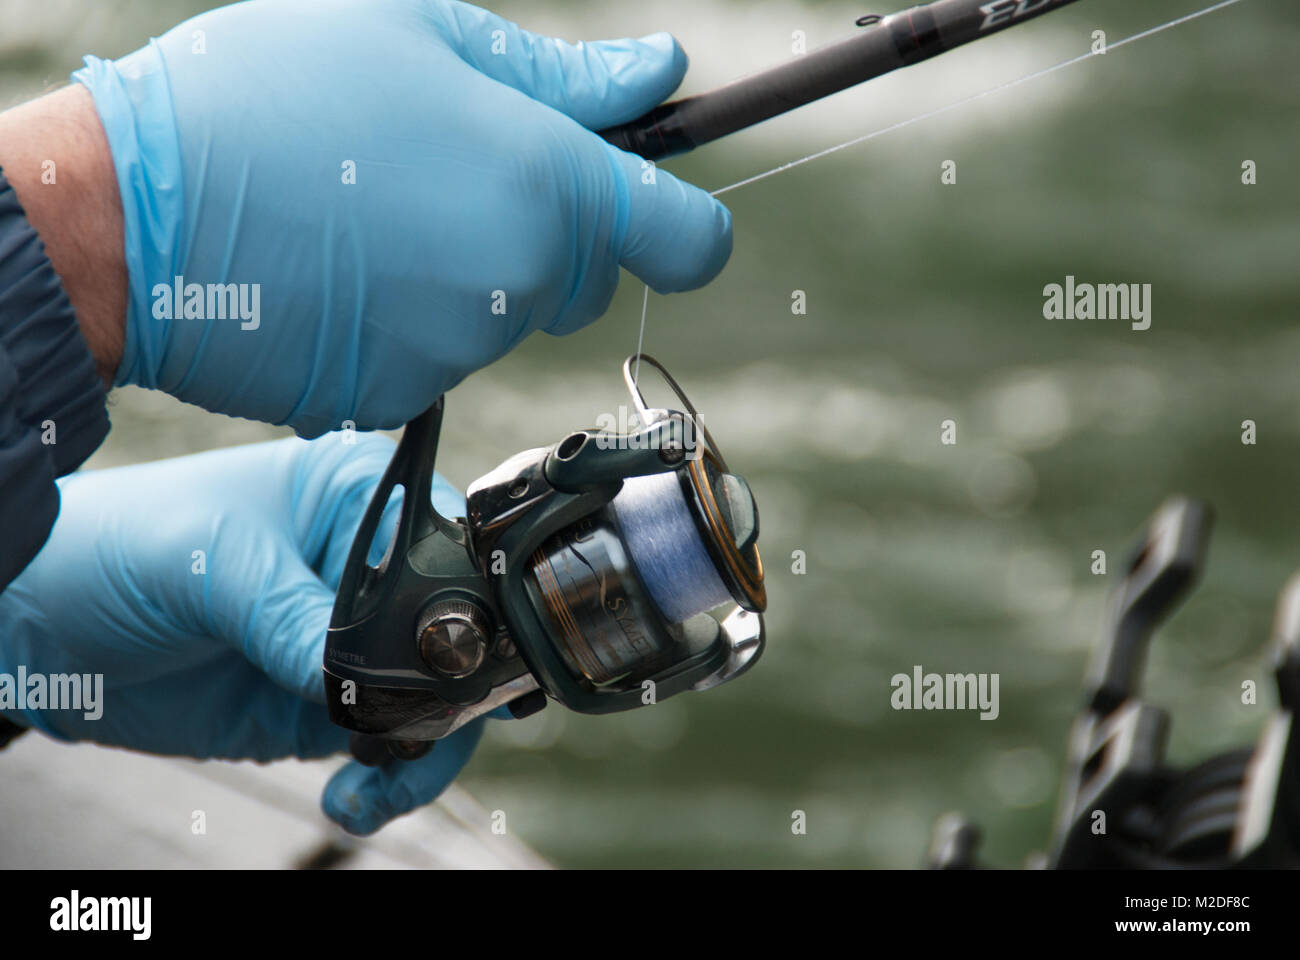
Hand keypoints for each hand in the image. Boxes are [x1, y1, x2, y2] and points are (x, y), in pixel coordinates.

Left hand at [0, 435, 493, 834]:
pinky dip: (387, 781)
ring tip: (373, 785)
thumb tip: (358, 681)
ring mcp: (351, 637)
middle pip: (457, 636)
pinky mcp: (323, 699)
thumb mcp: (209, 565)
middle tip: (407, 740)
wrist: (43, 624)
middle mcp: (370, 566)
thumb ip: (290, 616)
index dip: (456, 616)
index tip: (436, 676)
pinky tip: (351, 798)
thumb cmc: (121, 546)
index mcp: (362, 496)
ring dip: (422, 752)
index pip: (448, 553)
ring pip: (433, 700)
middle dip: (448, 699)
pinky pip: (384, 744)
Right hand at [73, 0, 731, 436]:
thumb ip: (560, 74)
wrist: (130, 213)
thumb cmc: (269, 95)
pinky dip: (415, 319)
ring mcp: (459, 352)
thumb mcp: (420, 36)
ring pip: (512, 314)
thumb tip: (662, 73)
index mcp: (544, 188)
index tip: (659, 207)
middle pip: (591, 276)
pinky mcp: (400, 396)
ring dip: (475, 269)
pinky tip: (349, 267)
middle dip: (555, 232)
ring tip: (379, 206)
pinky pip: (443, 354)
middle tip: (457, 166)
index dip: (686, 224)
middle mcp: (519, 286)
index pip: (688, 240)